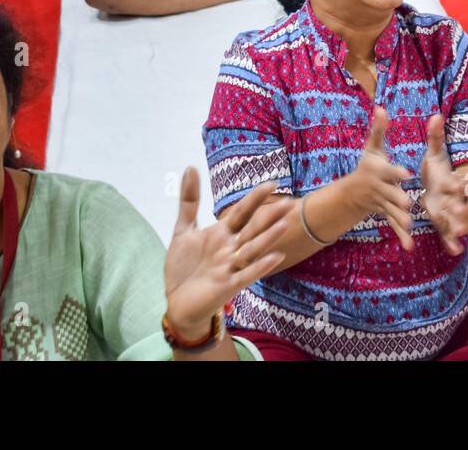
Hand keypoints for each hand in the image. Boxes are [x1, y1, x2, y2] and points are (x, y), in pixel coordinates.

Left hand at [163, 169, 290, 338]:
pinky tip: (276, 257)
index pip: (242, 211)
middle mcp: (231, 248)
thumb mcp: (183, 230)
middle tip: (289, 203)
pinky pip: (247, 274)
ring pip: (253, 249)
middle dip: (269, 216)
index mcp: (223, 233)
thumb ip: (189, 200)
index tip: (272, 183)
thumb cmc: (184, 267)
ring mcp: (231, 266)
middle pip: (253, 228)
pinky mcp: (227, 285)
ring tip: (285, 224)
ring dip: (269, 237)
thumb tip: (191, 167)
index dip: (255, 198)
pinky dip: (260, 266)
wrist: (178, 301)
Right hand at [343, 107, 414, 249]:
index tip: (405, 173)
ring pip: (392, 212)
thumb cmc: (367, 165)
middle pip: (390, 194)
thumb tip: (381, 107)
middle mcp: (380, 188)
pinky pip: (393, 226)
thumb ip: (379, 130)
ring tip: (408, 225)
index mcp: (379, 171)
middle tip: (408, 204)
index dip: (395, 171)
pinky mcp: (386, 215)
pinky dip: (400, 237)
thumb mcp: (372, 148)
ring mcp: (382, 204)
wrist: (353, 191)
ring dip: (399, 219)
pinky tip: (409, 247)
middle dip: (398, 199)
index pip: (388, 170)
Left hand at [419, 116, 467, 255]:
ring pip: (454, 220)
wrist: (438, 183)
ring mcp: (449, 210)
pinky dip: (450, 241)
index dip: (458, 184)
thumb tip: (436, 116)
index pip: (456, 181)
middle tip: (463, 222)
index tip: (459, 185)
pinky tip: (453, 251)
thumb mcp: (434, 153)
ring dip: (457, 229)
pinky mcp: (443, 220)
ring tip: (460, 238)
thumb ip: (435, 137)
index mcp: (449, 180)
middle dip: (460, 212)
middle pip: (458, 204)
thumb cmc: (436, 168)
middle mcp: (452, 197)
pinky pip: (446, 232)